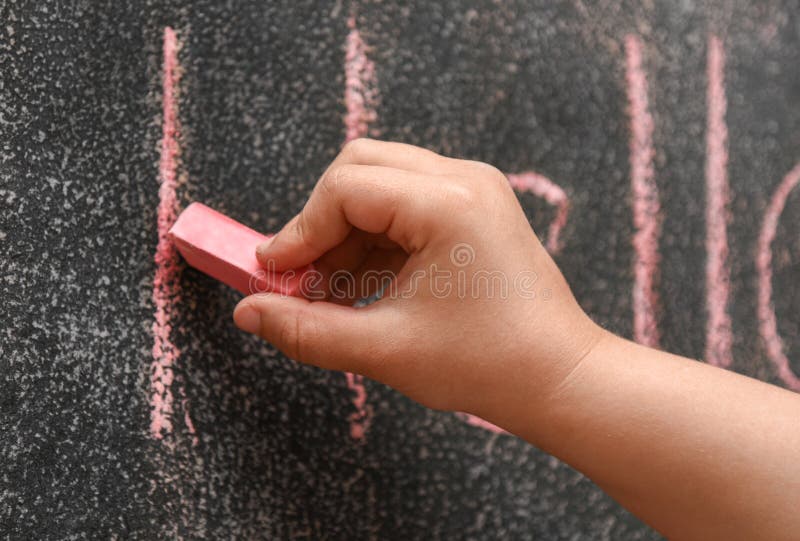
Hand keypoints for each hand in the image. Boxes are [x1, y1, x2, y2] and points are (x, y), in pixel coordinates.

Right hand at [233, 139, 599, 418]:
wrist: (559, 377)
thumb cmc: (488, 364)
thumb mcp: (385, 349)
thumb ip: (306, 330)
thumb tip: (248, 312)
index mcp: (448, 203)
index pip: (344, 189)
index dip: (298, 231)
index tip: (272, 272)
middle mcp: (464, 180)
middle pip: (360, 169)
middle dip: (320, 223)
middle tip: (300, 277)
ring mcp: (474, 190)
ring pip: (381, 184)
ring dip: (346, 232)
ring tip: (329, 291)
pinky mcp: (476, 208)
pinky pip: (407, 204)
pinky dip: (375, 239)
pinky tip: (362, 285)